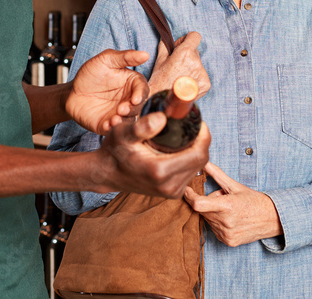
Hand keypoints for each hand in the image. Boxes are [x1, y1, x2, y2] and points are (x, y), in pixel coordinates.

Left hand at [65, 49, 150, 133]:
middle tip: (122, 109)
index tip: (135, 98)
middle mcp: (129, 100)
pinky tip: (108, 125)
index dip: (140, 94)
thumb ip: (126, 57)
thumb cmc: (90, 74)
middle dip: (132, 109)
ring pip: (128, 121)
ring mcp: (119, 114)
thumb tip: (145, 54)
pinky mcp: (108, 125)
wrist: (72, 91)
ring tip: (115, 119)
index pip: (142, 89)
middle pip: (138, 107)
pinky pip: (114, 130)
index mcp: (132, 84)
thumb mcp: (106, 60)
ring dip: (123, 121)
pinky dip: (112, 129)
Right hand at [95, 115, 209, 197]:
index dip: (204, 135)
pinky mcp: (172, 193)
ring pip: (197, 167)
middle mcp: (169, 185)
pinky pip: (190, 173)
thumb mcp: (123, 134)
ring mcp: (172, 192)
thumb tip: (162, 118)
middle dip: (201, 141)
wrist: (107, 173)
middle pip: (201, 160)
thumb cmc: (114, 151)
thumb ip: (143, 127)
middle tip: (192, 125)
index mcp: (160, 171)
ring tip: (186, 135)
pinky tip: (181, 148)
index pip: (198, 153)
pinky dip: (190, 159)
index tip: (198, 121)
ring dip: (196, 150)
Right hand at [147, 32, 209, 98]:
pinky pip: (202, 75)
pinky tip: (185, 84)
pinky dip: (195, 78)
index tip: (181, 46)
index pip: (195, 36)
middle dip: (187, 55)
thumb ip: (165, 46)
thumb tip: (166, 38)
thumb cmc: (159, 81)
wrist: (162, 102)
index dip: (187, 39)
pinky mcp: (206, 84)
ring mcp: (202, 74)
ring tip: (180, 77)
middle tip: (176, 65)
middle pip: (196, 51)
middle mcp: (196, 62)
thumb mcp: (159, 60)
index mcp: (185, 53)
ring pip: (199, 64)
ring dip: (192, 67)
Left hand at [184, 162, 282, 246]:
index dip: (189, 196)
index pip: (198, 204)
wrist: (272, 219)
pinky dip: (217, 223)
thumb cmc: (253, 200)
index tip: (186, 190)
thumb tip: (203, 162)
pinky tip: (230, 219)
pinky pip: (214, 230)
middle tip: (220, 198)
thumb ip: (216, 174)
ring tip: (228, 210)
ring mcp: (226, 234)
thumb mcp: (235, 186)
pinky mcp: (228, 241)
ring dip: (212, 213)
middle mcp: (225, 222)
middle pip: (202, 210)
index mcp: (227, 206)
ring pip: (207, 220)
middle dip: (206, 202)